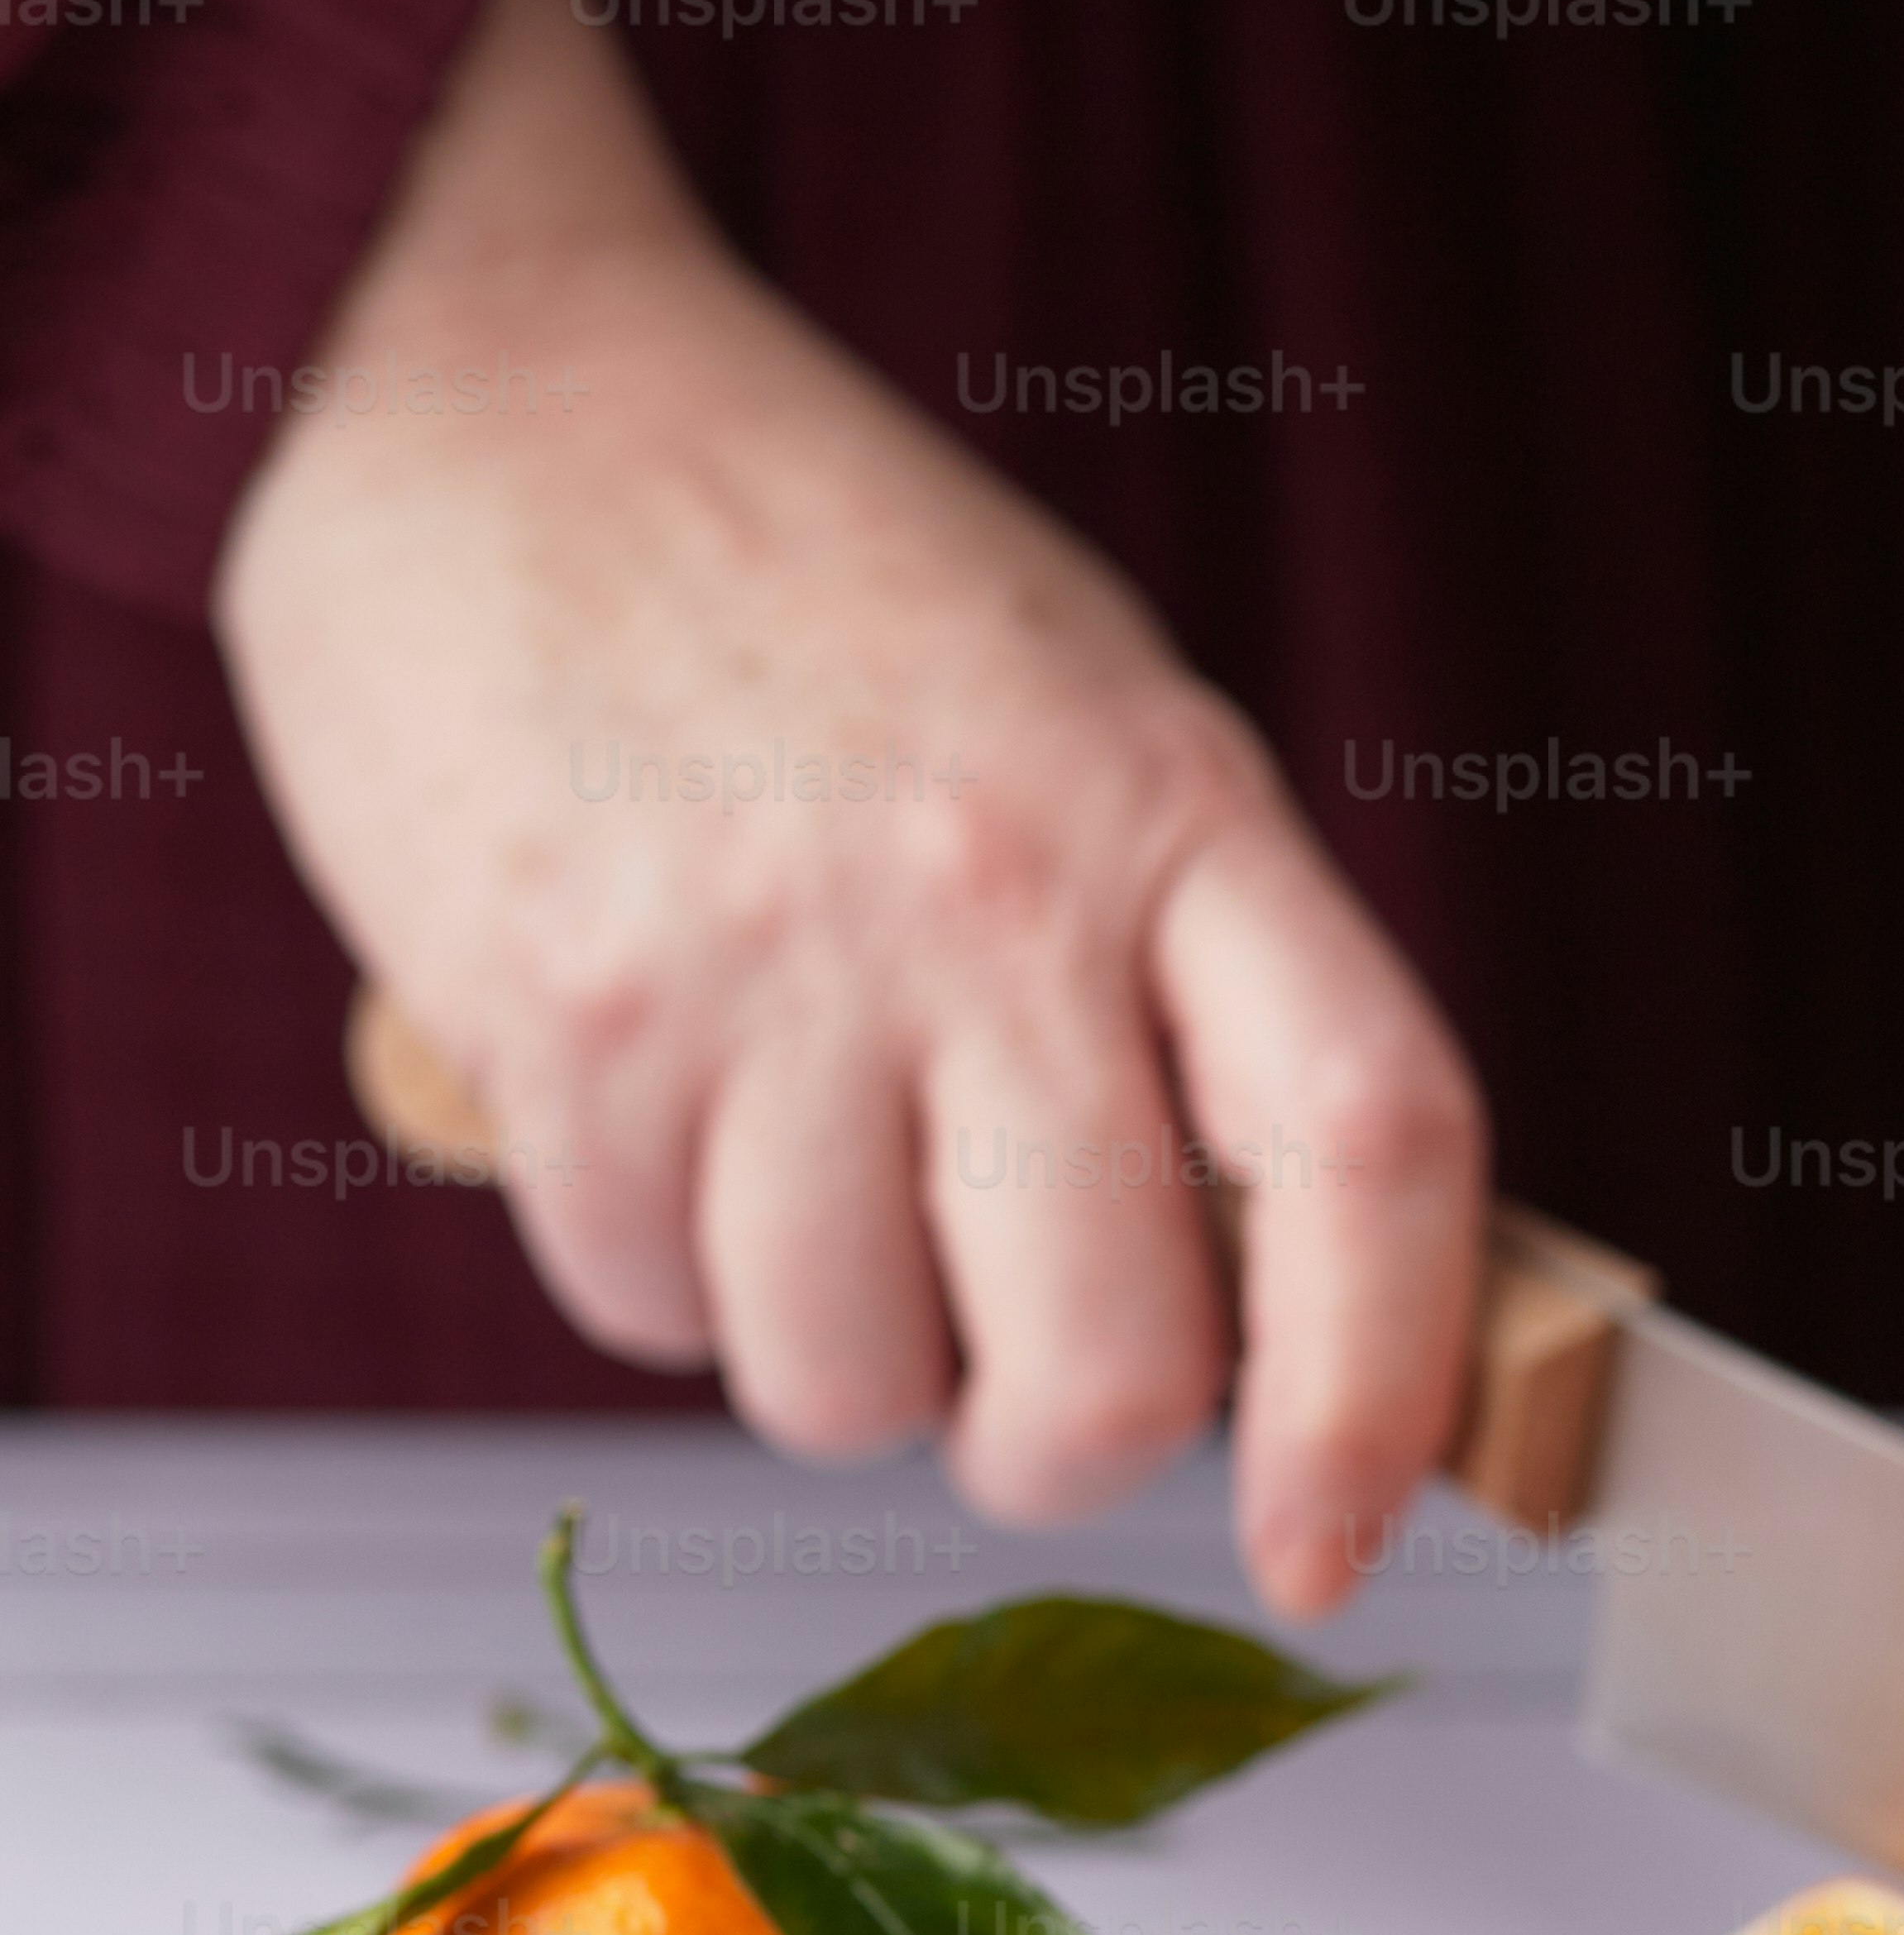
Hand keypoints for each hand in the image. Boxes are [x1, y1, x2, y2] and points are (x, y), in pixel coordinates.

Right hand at [214, 0, 1486, 1602]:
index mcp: (1178, 810)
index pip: (1374, 1147)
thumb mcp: (1089, 718)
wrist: (485, 386)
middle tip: (1007, 1366)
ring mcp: (772, 971)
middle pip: (1112, 1369)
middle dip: (1056, 1440)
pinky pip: (646, 1318)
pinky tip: (655, 1097)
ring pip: (852, 1389)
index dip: (1386, 1393)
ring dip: (830, 1346)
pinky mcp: (563, 1027)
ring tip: (794, 1150)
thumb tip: (1267, 1310)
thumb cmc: (811, 579)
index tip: (1332, 1548)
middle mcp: (995, 899)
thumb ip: (1193, 986)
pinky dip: (657, 1271)